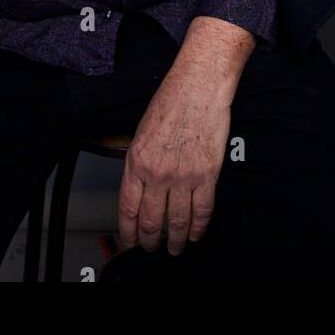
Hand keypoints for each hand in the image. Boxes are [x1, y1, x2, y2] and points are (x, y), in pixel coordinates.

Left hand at [117, 70, 231, 257]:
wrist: (198, 87)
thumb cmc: (171, 102)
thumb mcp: (141, 132)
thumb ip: (138, 163)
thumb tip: (138, 188)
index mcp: (137, 161)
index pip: (128, 209)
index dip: (128, 231)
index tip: (130, 240)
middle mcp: (158, 173)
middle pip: (151, 221)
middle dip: (150, 240)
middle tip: (151, 247)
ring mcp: (183, 176)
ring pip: (177, 222)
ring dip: (175, 240)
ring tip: (174, 247)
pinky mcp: (207, 174)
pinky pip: (202, 210)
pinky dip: (198, 227)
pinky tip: (195, 233)